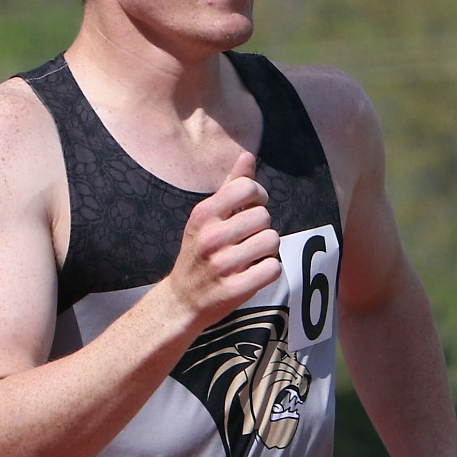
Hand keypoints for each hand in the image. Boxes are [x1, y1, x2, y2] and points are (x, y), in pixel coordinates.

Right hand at [166, 150, 281, 328]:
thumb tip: (247, 156)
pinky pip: (273, 268)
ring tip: (250, 256)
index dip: (258, 196)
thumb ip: (230, 187)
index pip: (247, 188)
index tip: (253, 207)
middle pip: (264, 216)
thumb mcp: (206, 218)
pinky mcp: (234, 289)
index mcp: (203, 215)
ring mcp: (222, 265)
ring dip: (267, 249)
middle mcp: (211, 238)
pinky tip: (253, 272)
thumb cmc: (199, 253)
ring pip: (272, 241)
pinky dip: (269, 270)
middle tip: (248, 239)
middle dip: (262, 227)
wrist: (182, 300)